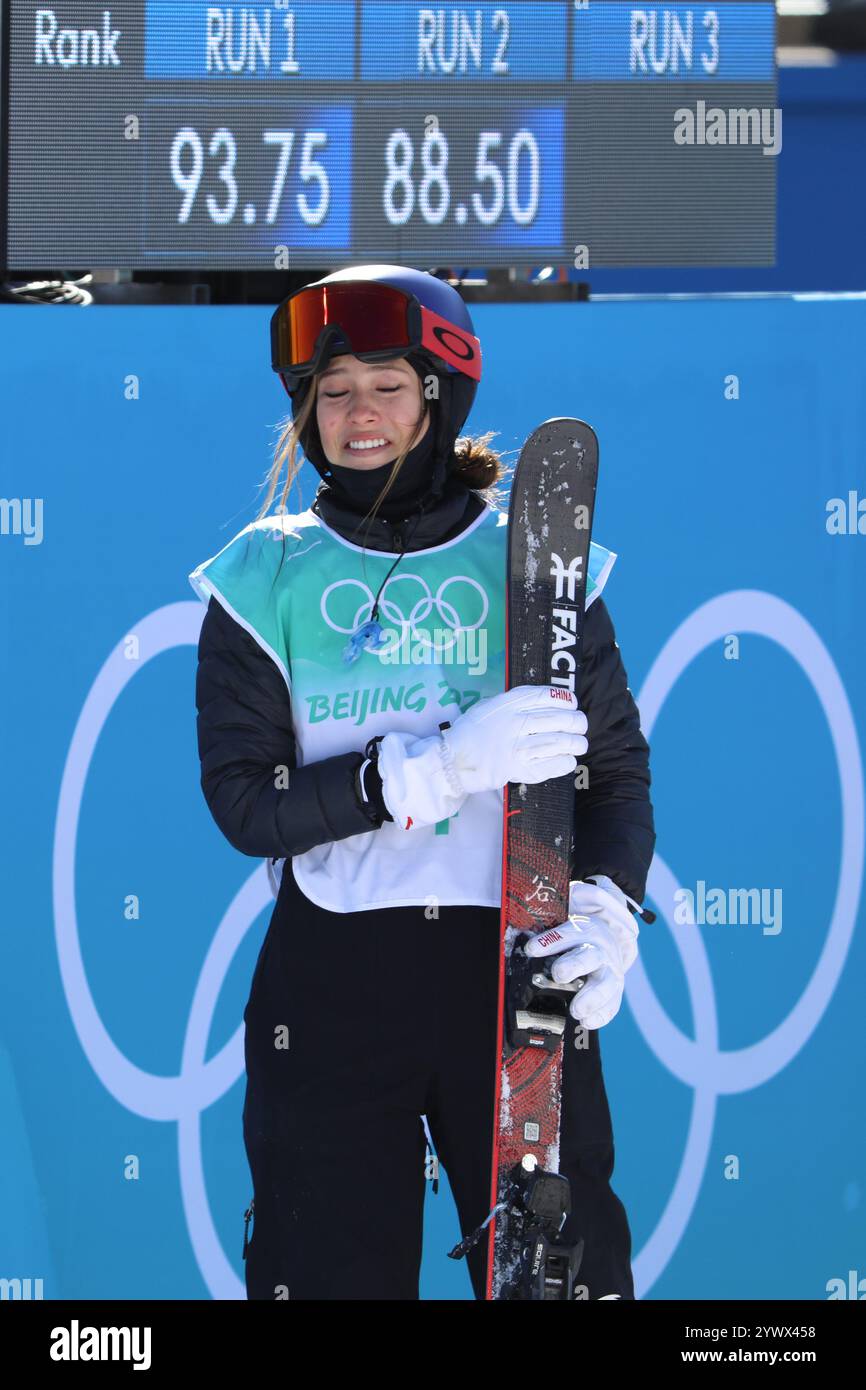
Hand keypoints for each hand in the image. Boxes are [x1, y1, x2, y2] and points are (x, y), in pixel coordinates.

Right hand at [441, 684, 587, 794]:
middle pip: (559, 719)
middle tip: (580, 726)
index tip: (573, 705)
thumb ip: (515, 703)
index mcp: (509, 704)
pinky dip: (565, 762)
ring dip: (576, 744)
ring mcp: (518, 746)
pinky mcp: (519, 769)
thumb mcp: (490, 706)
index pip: (548, 697)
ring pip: (560, 742)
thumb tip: (547, 702)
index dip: (567, 701)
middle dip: (577, 723)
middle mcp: (515, 722)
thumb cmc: (472, 732)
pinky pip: (552, 764)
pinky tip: (567, 760)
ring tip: (579, 745)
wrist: (452, 761)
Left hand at [524, 874, 640, 1028]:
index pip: (571, 931)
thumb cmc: (576, 931)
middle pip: (590, 956)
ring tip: (576, 1010)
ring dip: (591, 997)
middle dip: (574, 965)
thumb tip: (518, 916)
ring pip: (606, 984)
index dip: (552, 940)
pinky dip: (601, 1014)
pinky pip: (612, 1004)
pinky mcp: (614, 991)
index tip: (532, 949)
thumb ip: (548, 913)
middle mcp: (600, 950)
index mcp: (586, 929)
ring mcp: (609, 972)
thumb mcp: (568, 913)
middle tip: (559, 974)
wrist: (609, 940)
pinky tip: (587, 1021)